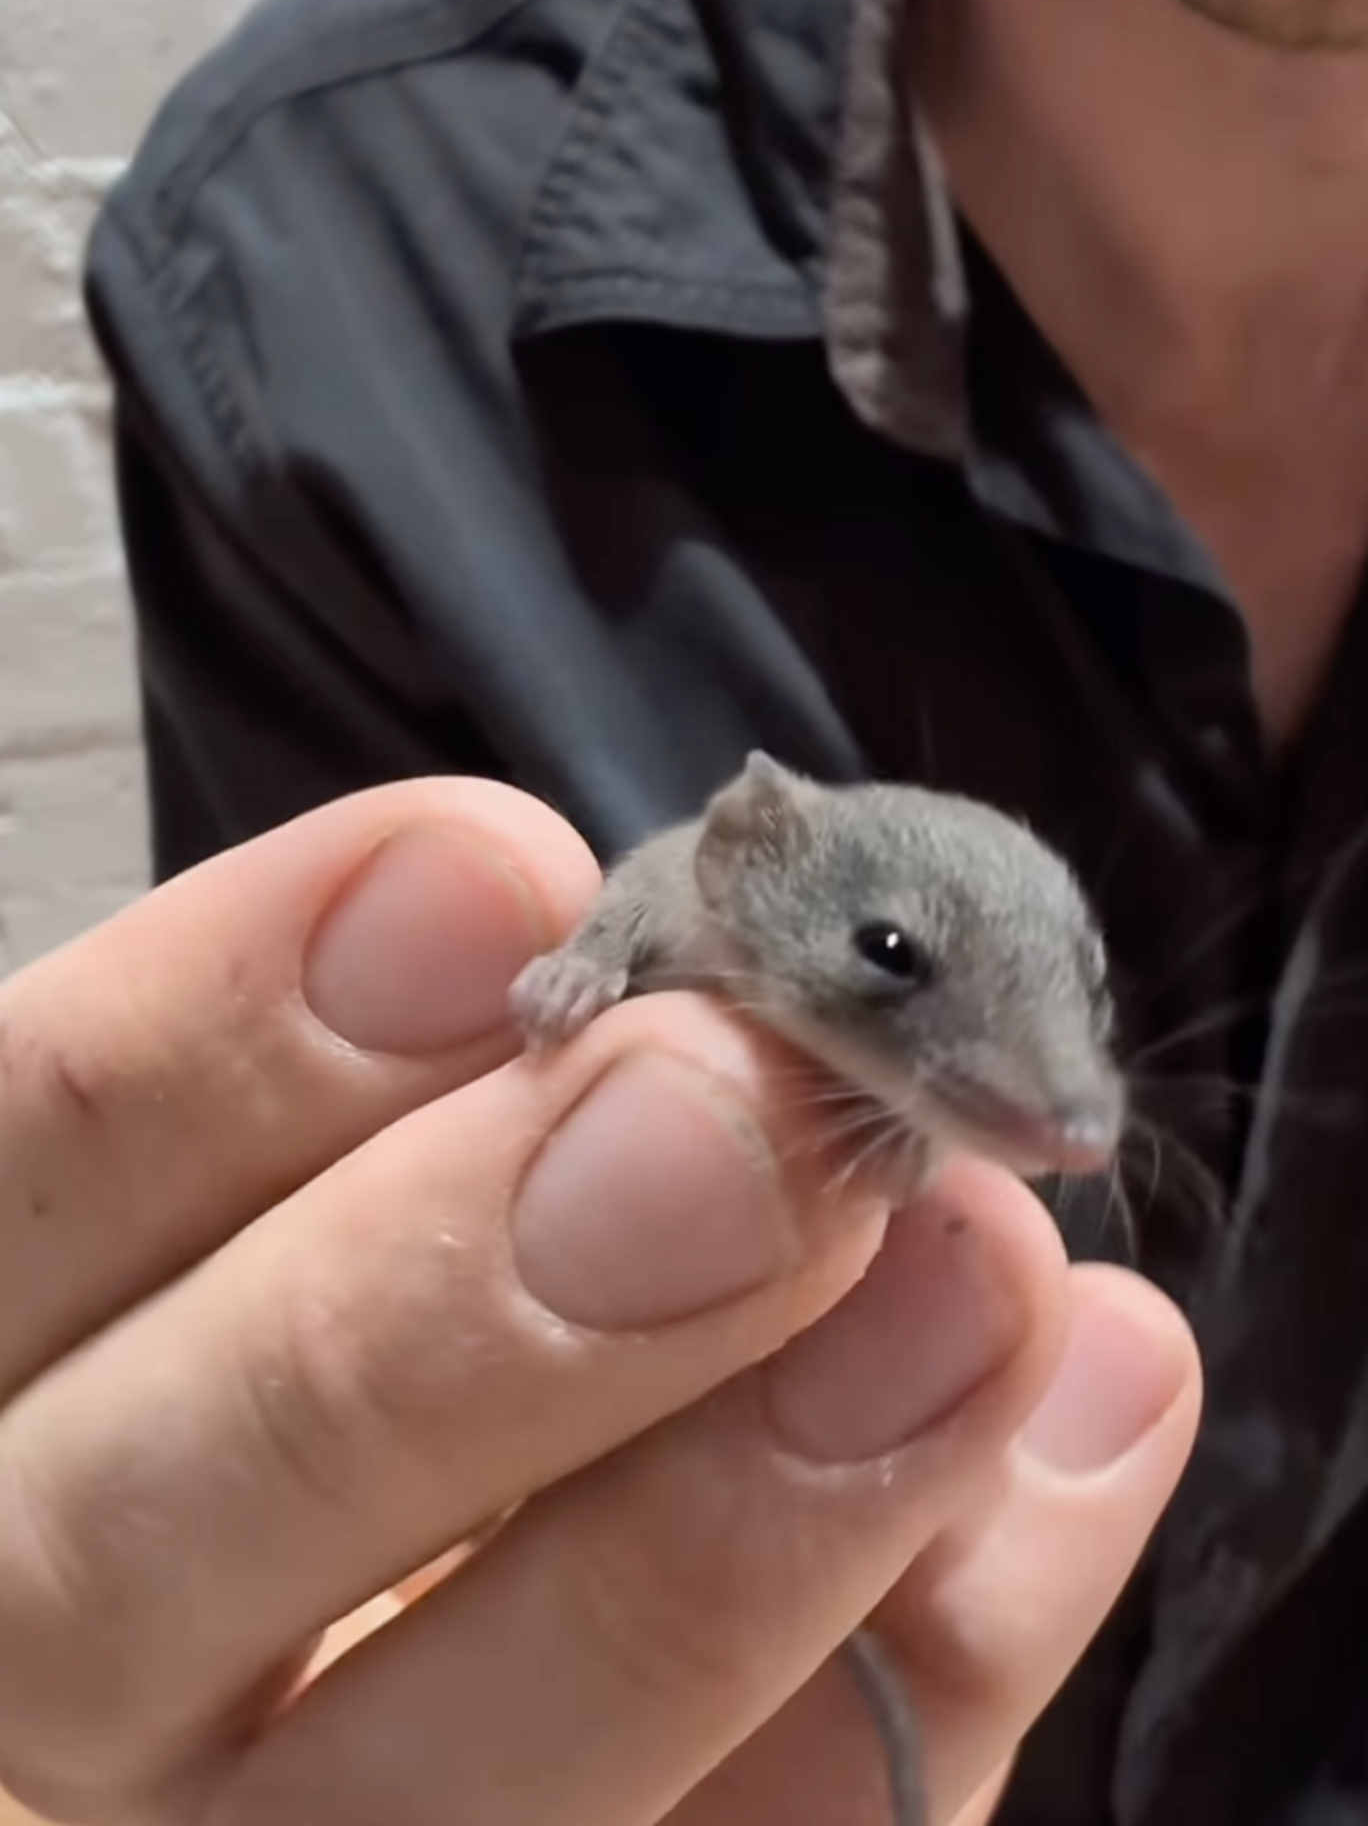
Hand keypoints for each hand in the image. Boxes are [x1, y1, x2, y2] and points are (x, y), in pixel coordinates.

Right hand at [0, 780, 1200, 1825]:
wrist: (395, 1614)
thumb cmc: (363, 1284)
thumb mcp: (341, 1164)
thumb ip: (411, 1081)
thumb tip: (604, 943)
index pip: (4, 1206)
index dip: (216, 1042)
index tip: (496, 875)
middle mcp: (44, 1668)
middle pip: (111, 1561)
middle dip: (446, 1306)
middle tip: (737, 1106)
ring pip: (400, 1808)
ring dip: (713, 1534)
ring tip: (972, 1276)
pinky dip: (907, 1675)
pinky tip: (1060, 1442)